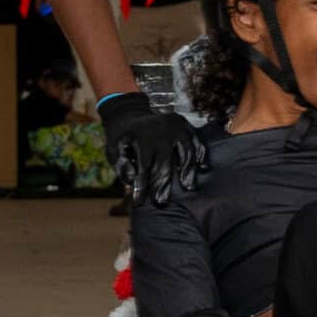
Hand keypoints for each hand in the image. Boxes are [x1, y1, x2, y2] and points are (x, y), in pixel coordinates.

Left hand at [98, 92, 206, 206]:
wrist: (131, 114)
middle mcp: (160, 129)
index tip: (139, 201)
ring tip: (188, 187)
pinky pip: (197, 141)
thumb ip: (121, 164)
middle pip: (165, 163)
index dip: (142, 185)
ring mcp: (176, 125)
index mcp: (142, 136)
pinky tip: (203, 168)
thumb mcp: (113, 148)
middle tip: (161, 202)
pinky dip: (200, 155)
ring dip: (188, 171)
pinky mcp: (186, 124)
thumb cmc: (124, 139)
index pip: (144, 165)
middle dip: (162, 184)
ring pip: (186, 151)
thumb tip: (133, 178)